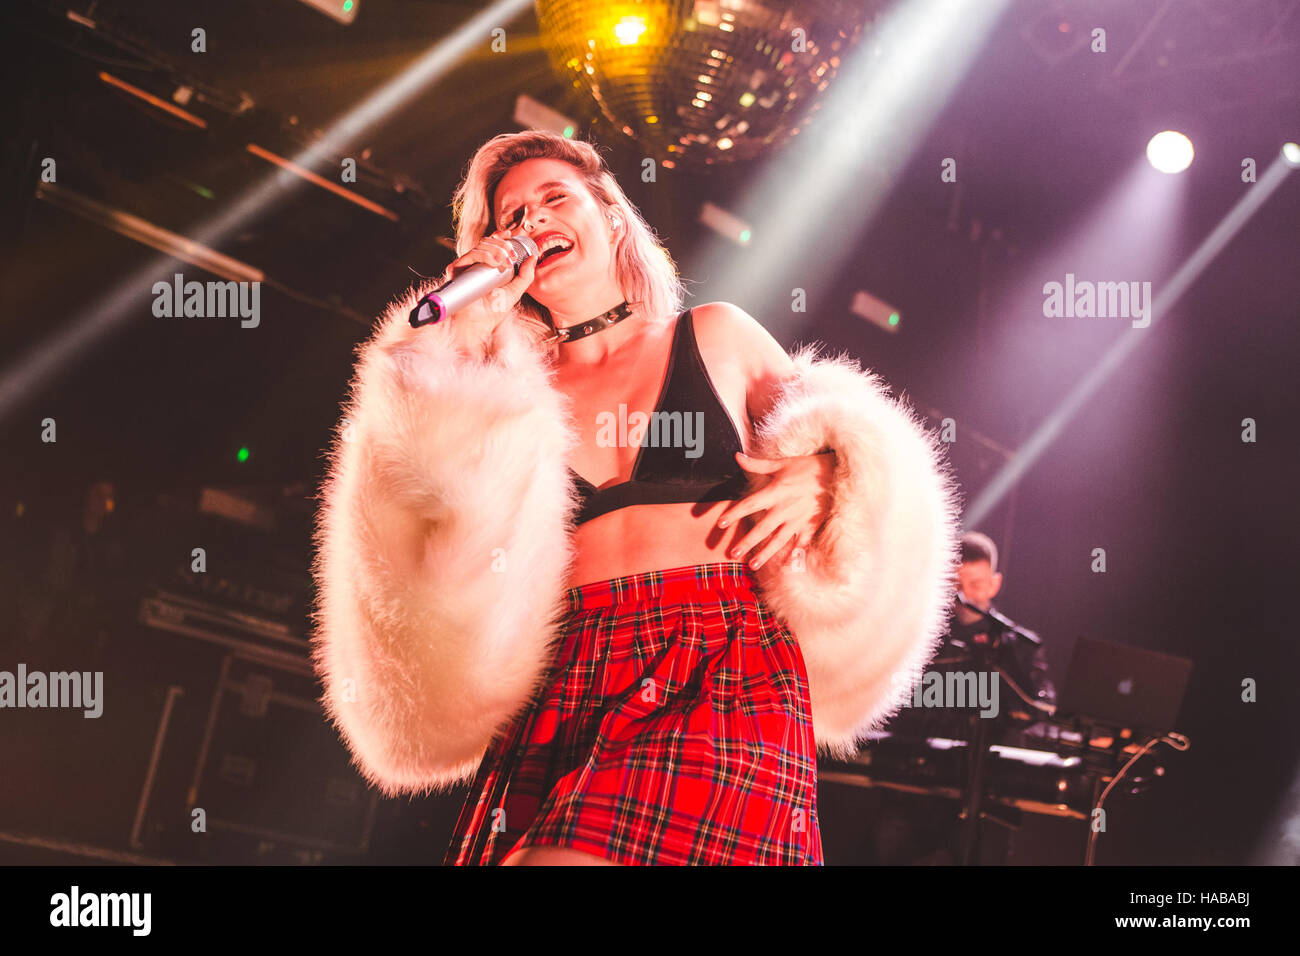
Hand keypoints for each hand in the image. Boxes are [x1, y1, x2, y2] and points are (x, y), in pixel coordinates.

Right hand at [439, 226, 538, 331]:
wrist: (479, 324)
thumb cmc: (494, 311)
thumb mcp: (515, 291)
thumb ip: (525, 276)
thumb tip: (533, 257)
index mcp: (487, 266)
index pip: (491, 244)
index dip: (500, 237)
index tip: (510, 235)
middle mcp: (475, 264)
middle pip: (486, 242)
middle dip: (501, 245)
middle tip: (512, 257)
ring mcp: (465, 267)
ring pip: (479, 247)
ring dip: (495, 250)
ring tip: (505, 262)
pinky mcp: (455, 271)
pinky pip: (468, 256)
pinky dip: (483, 256)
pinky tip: (494, 263)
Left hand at [715, 450, 835, 569]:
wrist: (836, 473)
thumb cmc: (807, 467)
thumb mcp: (782, 464)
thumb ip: (757, 465)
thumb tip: (736, 457)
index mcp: (775, 492)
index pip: (749, 504)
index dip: (734, 514)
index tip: (720, 524)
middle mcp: (784, 508)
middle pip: (762, 528)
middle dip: (747, 542)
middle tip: (732, 553)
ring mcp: (798, 519)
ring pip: (779, 540)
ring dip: (765, 553)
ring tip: (753, 564)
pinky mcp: (811, 525)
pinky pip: (801, 543)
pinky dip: (794, 554)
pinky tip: (786, 564)